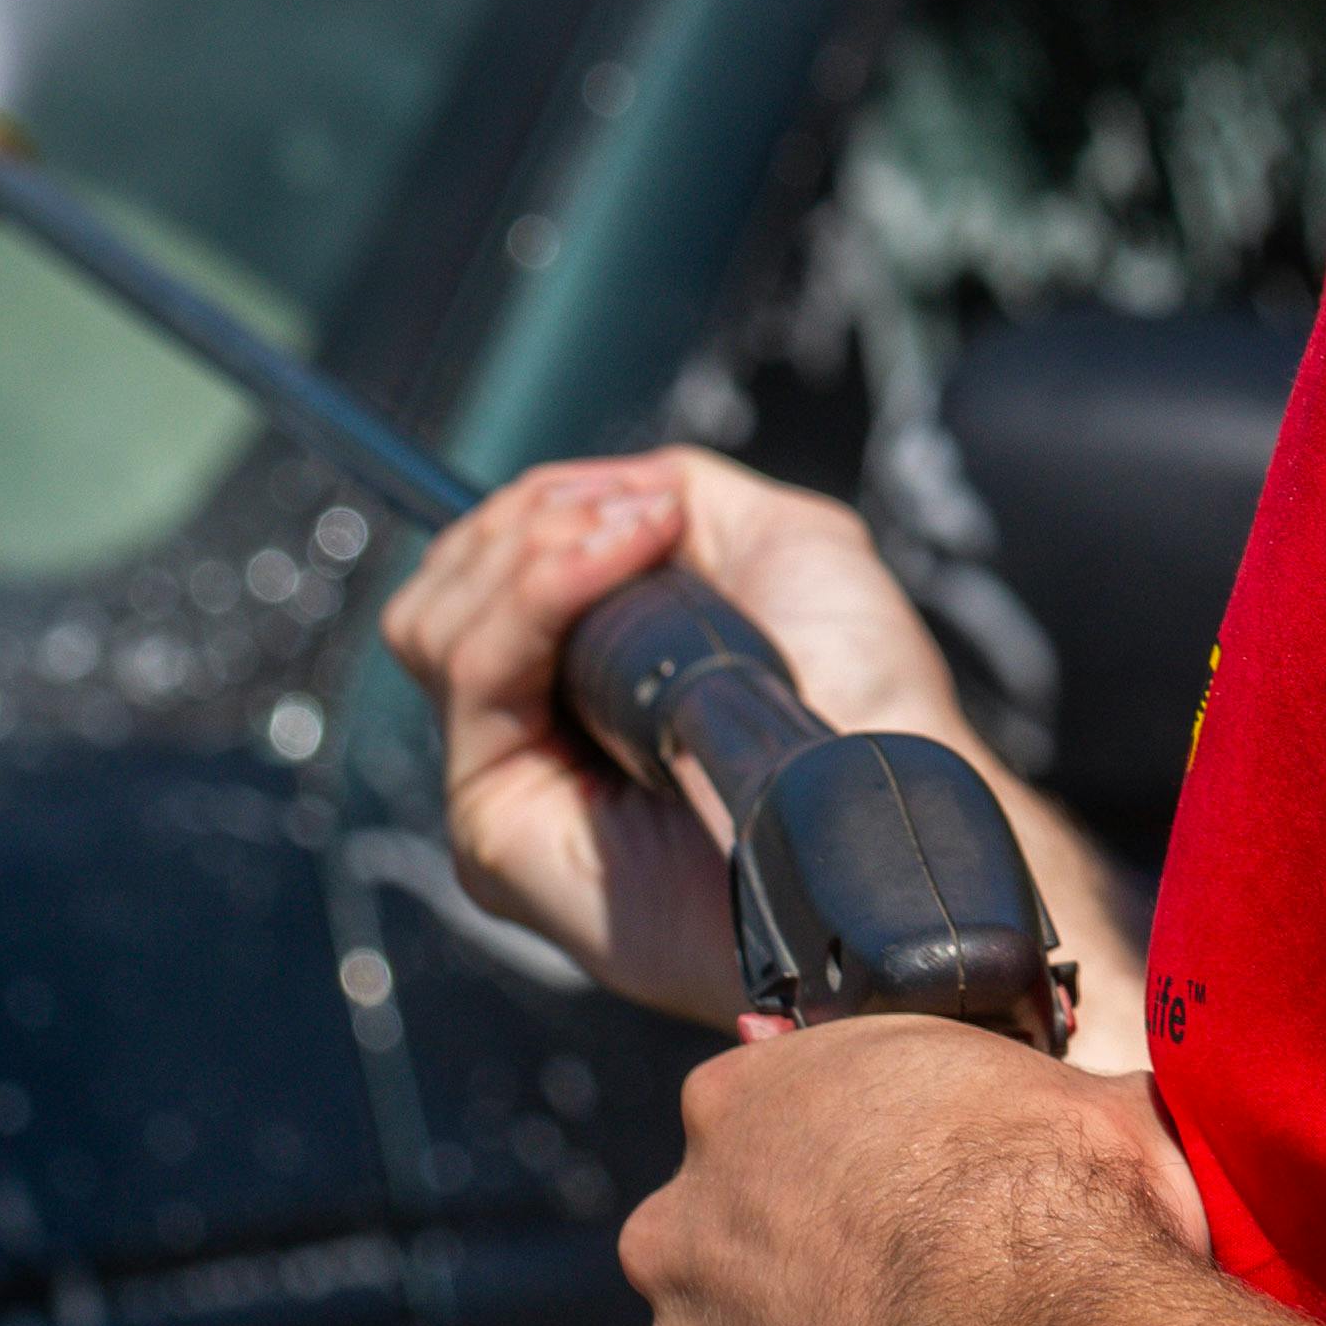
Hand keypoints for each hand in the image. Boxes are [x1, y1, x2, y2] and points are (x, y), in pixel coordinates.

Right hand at [380, 444, 978, 1031]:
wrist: (886, 786)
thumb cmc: (864, 691)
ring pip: (439, 623)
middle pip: (443, 592)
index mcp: (585, 681)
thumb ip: (677, 493)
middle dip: (534, 522)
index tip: (645, 503)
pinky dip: (538, 592)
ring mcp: (508, 786)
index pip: (481, 577)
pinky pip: (476, 672)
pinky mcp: (498, 834)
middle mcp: (533, 738)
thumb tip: (595, 491)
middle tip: (639, 520)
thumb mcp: (781, 541)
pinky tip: (615, 564)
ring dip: (538, 547)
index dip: (543, 515)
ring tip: (637, 541)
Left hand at [619, 1021, 1211, 1325]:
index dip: (842, 1169)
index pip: (759, 1120)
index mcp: (743, 1106)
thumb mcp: (1070, 1100)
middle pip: (720, 1256)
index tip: (905, 1202)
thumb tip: (1116, 1119)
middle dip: (797, 1285)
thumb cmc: (1056, 1209)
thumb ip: (1025, 1109)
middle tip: (913, 1313)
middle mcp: (683, 1235)